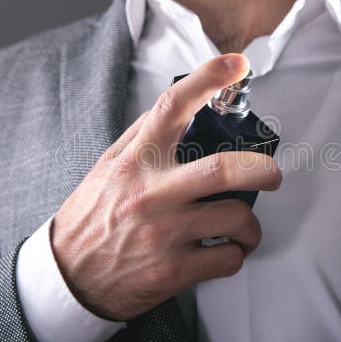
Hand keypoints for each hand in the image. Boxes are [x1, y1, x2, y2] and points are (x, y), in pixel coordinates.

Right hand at [51, 54, 281, 320]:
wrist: (69, 277)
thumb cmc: (93, 218)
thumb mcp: (109, 167)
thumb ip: (143, 137)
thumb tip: (182, 108)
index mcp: (137, 161)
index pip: (172, 108)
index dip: (208, 79)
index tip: (236, 65)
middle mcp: (151, 194)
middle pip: (223, 170)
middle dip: (262, 169)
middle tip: (271, 174)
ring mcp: (164, 234)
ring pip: (235, 218)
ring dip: (250, 225)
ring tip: (243, 227)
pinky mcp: (173, 271)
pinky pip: (227, 259)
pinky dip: (236, 255)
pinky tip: (224, 251)